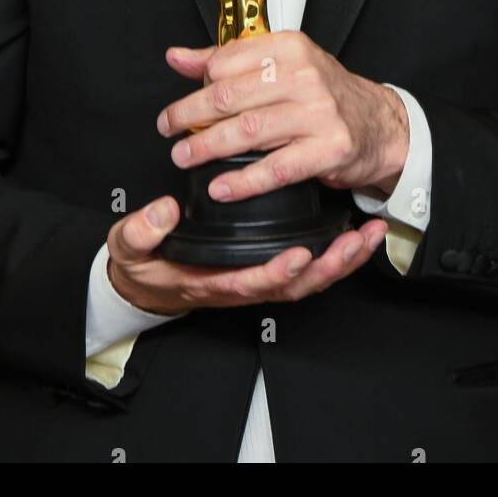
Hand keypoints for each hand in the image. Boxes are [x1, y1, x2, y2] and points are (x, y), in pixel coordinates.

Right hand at [106, 196, 388, 315]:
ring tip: (367, 236)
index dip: (277, 272)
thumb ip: (142, 231)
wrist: (145, 283)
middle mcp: (241, 287)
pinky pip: (308, 269)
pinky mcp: (268, 269)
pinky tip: (357, 235)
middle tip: (354, 242)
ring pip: (308, 281)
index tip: (300, 253)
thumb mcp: (129, 248)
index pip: (249, 283)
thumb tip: (163, 209)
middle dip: (328, 267)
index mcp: (211, 281)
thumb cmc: (143, 265)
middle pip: (293, 287)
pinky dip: (336, 256)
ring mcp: (258, 280)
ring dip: (341, 261)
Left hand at [158, 30, 409, 204]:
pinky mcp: (329, 149)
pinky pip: (276, 169)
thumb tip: (177, 57)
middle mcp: (305, 76)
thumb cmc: (324, 94)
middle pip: (231, 96)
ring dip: (208, 147)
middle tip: (168, 129)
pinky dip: (243, 182)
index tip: (181, 103)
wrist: (379, 124)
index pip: (227, 62)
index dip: (197, 85)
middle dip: (190, 115)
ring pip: (248, 131)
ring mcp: (319, 113)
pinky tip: (220, 187)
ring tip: (184, 156)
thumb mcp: (281, 65)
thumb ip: (227, 60)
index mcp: (290, 48)